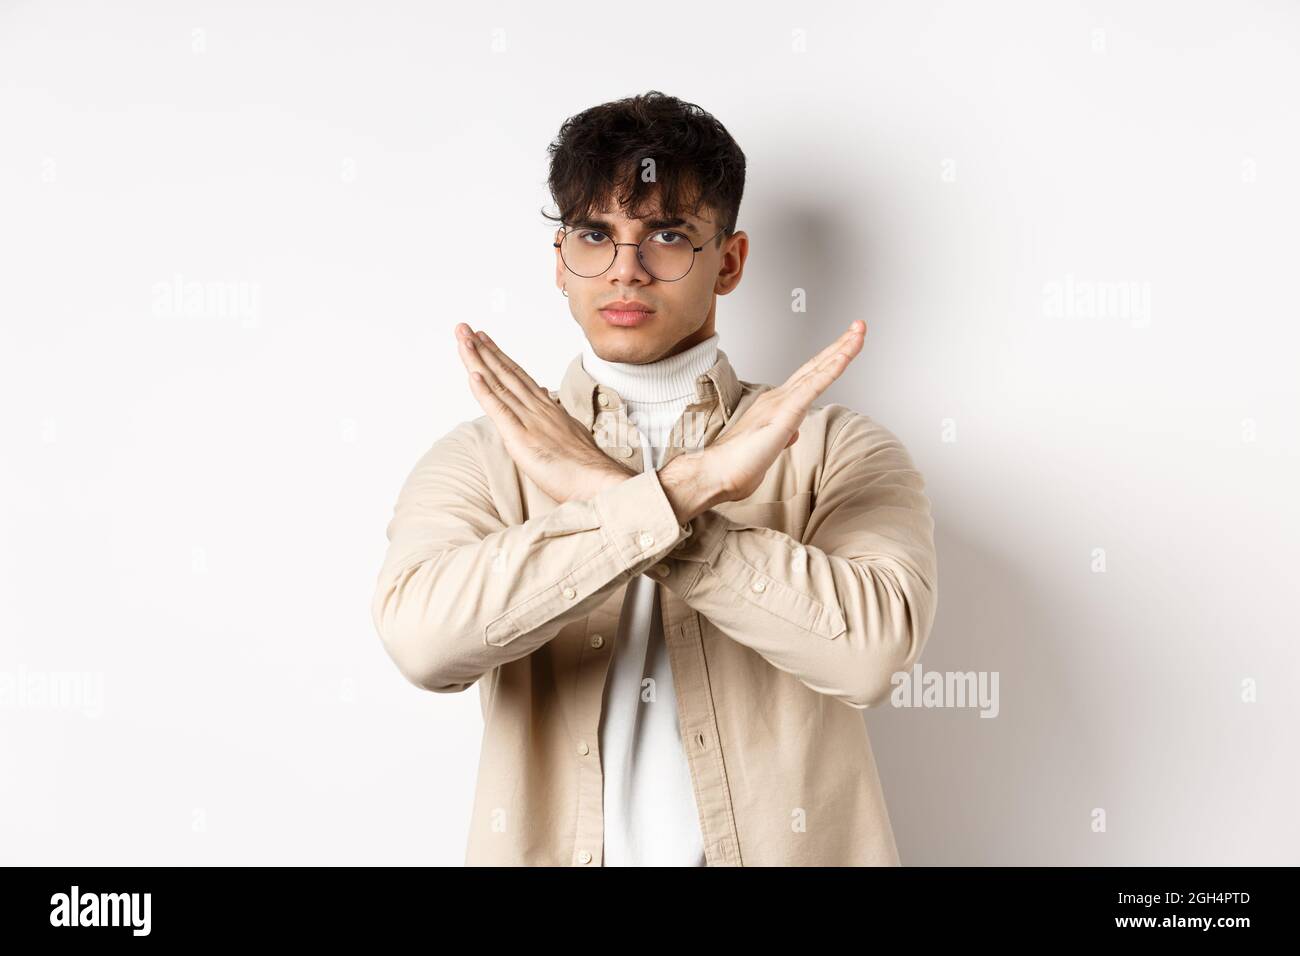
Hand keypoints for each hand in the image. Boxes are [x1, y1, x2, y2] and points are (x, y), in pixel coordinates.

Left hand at [454, 323, 634, 502]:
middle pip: (504, 373)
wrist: (598, 481)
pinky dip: (485, 392)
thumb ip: (553, 412)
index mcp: (545, 408)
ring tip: (463, 339)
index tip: (482, 339)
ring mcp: (529, 421)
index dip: (498, 356)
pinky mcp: (522, 438)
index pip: (517, 376)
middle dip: (481, 349)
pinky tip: (472, 375)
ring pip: (498, 385)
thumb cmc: (586, 466)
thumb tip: (544, 394)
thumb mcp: (569, 431)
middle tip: (463, 328)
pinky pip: (499, 411)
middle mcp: (536, 408)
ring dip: (478, 361)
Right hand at [693, 320, 865, 502]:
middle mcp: (779, 398)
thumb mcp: (768, 449)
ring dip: (841, 350)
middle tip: (859, 326)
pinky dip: (831, 370)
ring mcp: (782, 403)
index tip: (845, 347)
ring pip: (818, 370)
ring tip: (859, 332)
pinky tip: (844, 357)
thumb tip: (792, 433)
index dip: (828, 360)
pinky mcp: (786, 413)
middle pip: (815, 365)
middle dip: (840, 345)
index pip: (808, 378)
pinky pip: (814, 387)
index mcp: (775, 405)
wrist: (716, 472)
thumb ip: (781, 437)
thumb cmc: (736, 465)